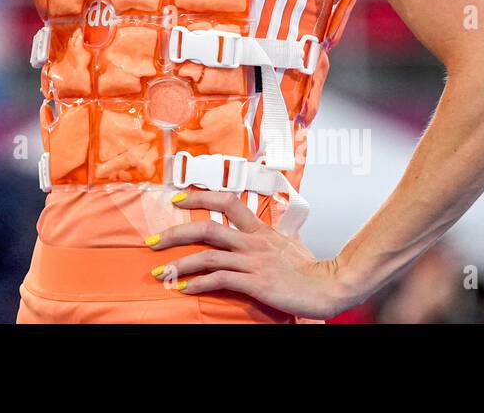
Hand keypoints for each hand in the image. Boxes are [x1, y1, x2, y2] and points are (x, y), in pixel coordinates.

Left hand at [146, 190, 359, 319]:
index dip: (200, 197)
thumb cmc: (310, 269)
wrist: (331, 286)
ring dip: (180, 263)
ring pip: (208, 255)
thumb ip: (269, 235)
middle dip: (175, 232)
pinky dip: (199, 283)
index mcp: (260, 229)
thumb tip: (258, 230)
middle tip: (152, 240)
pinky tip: (185, 287)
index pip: (227, 200)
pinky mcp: (256, 282)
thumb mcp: (288, 243)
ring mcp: (253, 261)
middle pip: (207, 227)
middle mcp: (253, 241)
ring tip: (160, 271)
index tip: (176, 198)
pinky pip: (220, 279)